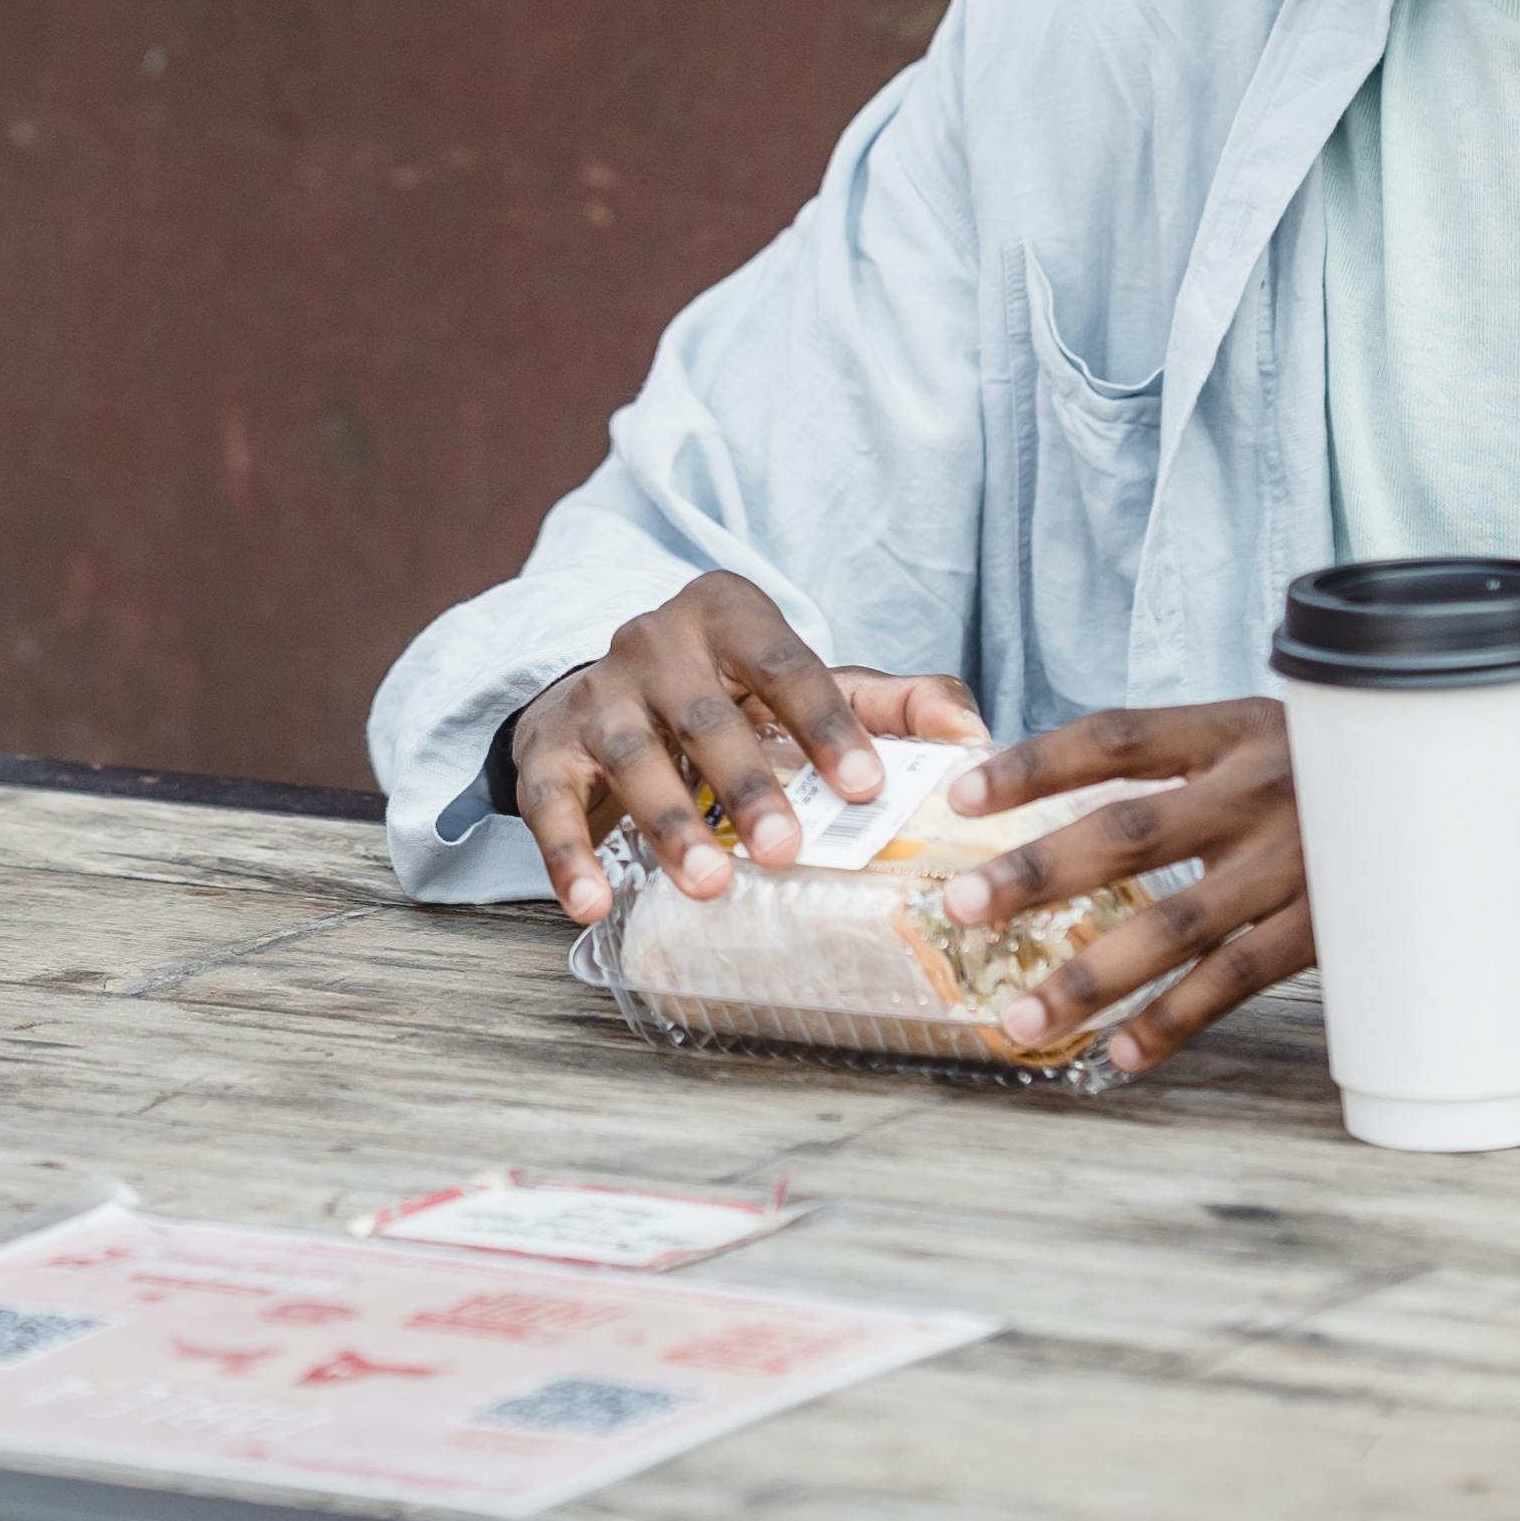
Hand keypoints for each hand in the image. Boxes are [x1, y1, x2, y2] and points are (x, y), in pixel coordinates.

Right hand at [500, 570, 982, 922]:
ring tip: (709, 884)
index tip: (866, 788)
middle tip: (789, 850)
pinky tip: (591, 906)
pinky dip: (567, 854)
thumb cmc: (731, 694)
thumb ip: (893, 704)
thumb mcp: (809, 683)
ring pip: (631, 753)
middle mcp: (655, 640)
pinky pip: (551, 799)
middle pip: (705, 712)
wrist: (608, 690)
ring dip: (669, 821)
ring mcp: (596, 693)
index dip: (829, 725)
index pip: (787, 665)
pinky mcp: (546, 747)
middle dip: (747, 783)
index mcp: (730, 615)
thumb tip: (972, 736)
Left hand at [938, 729, 1519, 1073]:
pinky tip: (1116, 1061)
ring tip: (1014, 1017)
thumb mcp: (1315, 735)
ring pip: (1172, 926)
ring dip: (1086, 973)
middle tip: (956, 906)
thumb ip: (1224, 765)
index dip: (1034, 760)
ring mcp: (1304, 864)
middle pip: (1127, 830)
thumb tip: (1116, 807)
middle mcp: (1268, 788)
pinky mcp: (1339, 932)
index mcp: (1249, 724)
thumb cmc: (1405, 776)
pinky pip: (1237, 986)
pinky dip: (1172, 1027)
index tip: (959, 791)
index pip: (1117, 733)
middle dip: (1035, 870)